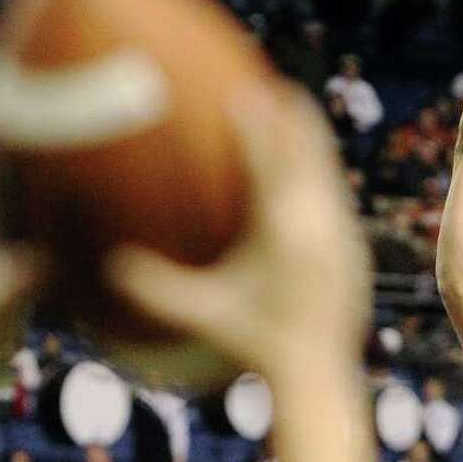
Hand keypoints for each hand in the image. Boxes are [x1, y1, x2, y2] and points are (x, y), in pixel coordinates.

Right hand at [106, 86, 370, 385]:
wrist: (319, 376)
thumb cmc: (255, 349)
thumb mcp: (203, 316)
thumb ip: (156, 291)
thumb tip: (107, 267)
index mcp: (284, 231)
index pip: (269, 159)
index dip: (254, 121)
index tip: (239, 92)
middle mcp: (320, 225)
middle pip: (310, 151)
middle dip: (292, 115)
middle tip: (273, 85)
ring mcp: (343, 237)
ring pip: (329, 173)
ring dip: (310, 145)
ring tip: (294, 121)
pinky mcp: (354, 252)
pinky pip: (336, 200)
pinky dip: (320, 180)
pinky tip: (308, 181)